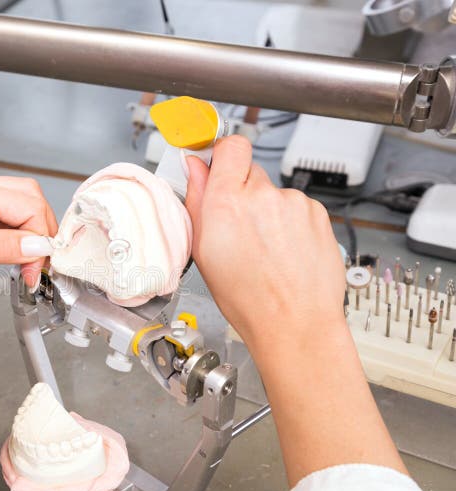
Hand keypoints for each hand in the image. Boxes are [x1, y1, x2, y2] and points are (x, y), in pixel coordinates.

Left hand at [0, 174, 56, 288]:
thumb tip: (35, 246)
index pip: (26, 204)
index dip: (39, 237)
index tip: (35, 268)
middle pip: (27, 195)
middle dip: (40, 229)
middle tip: (36, 264)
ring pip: (15, 201)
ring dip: (28, 230)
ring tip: (24, 262)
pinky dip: (12, 230)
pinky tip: (9, 251)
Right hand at [184, 136, 405, 484]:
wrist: (294, 323)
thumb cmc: (247, 298)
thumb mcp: (203, 251)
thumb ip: (197, 200)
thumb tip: (194, 167)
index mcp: (227, 202)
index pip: (230, 146)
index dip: (223, 155)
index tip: (219, 166)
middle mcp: (263, 196)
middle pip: (250, 173)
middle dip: (242, 193)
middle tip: (238, 229)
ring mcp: (294, 204)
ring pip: (273, 194)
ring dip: (267, 213)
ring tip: (265, 250)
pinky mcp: (317, 214)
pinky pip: (297, 209)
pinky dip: (290, 225)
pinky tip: (284, 253)